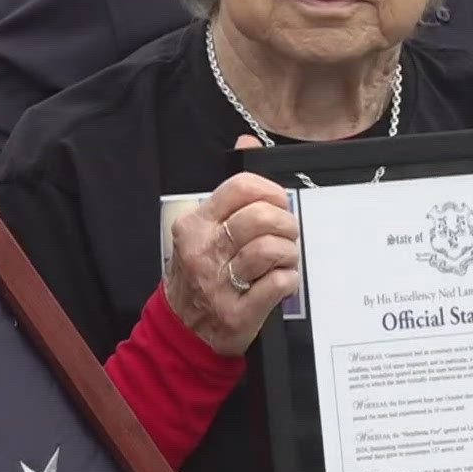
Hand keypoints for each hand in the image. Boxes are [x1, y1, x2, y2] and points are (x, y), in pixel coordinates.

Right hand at [163, 137, 299, 357]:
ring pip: (271, 251)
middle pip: (260, 219)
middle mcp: (202, 252)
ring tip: (283, 259)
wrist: (183, 331)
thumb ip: (229, 190)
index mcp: (194, 225)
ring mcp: (218, 285)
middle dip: (286, 224)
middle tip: (286, 234)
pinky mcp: (237, 314)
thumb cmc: (200, 273)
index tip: (278, 203)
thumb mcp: (204, 229)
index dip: (270, 192)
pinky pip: (279, 284)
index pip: (240, 187)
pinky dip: (289, 280)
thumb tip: (247, 140)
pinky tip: (282, 282)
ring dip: (288, 253)